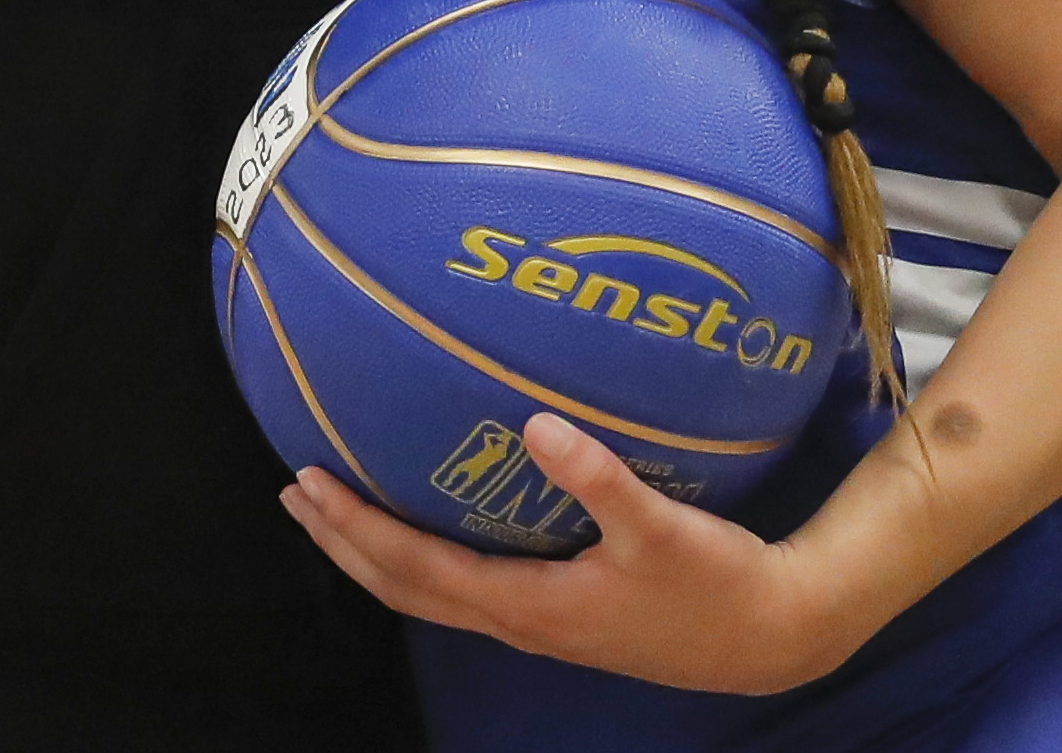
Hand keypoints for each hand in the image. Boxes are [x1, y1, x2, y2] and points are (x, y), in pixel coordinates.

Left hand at [282, 415, 855, 694]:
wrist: (766, 637)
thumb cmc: (714, 584)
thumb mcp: (661, 529)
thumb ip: (598, 478)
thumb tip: (538, 424)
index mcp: (528, 606)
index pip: (415, 568)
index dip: (356, 528)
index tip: (308, 483)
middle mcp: (519, 623)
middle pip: (405, 588)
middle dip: (344, 542)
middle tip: (295, 491)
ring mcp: (538, 626)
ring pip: (432, 594)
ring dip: (377, 553)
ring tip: (338, 510)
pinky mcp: (559, 616)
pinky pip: (467, 587)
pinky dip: (425, 558)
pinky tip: (433, 521)